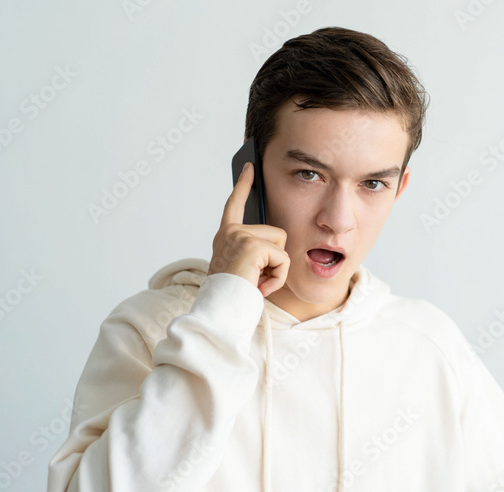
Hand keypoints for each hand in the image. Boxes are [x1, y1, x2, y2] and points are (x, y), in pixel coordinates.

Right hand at [208, 161, 289, 296]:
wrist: (220, 312)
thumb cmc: (232, 298)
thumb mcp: (244, 271)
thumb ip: (255, 255)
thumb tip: (277, 251)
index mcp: (226, 237)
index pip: (235, 204)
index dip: (243, 184)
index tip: (250, 166)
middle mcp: (229, 233)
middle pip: (276, 233)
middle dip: (275, 260)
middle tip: (255, 280)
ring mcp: (239, 236)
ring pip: (282, 245)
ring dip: (277, 270)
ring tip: (257, 283)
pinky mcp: (252, 245)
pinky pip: (283, 259)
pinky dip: (278, 278)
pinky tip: (260, 287)